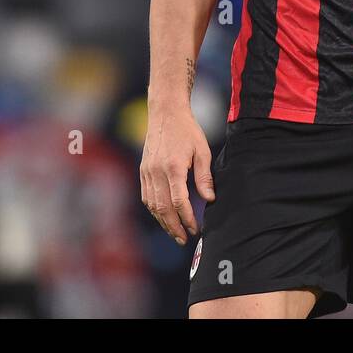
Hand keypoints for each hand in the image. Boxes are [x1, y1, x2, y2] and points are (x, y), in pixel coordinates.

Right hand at [139, 106, 214, 244]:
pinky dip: (155, 210)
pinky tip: (164, 217)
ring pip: (152, 205)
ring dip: (163, 222)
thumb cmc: (187, 131)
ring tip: (176, 232)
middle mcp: (156, 172)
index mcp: (172, 167)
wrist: (166, 113)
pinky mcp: (143, 171)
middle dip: (174, 227)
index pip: (178, 202)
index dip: (187, 218)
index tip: (196, 228)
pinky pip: (147, 197)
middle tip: (185, 239)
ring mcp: (147, 172)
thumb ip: (204, 177)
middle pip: (163, 208)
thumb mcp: (202, 151)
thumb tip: (210, 199)